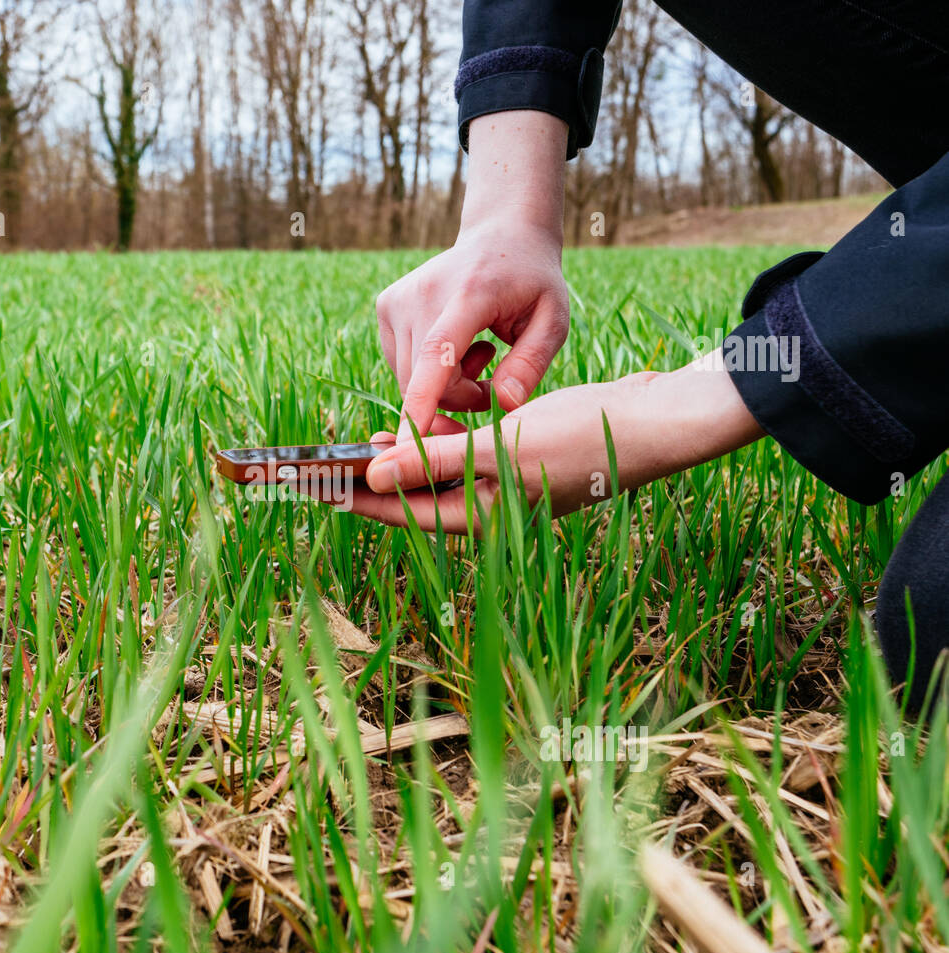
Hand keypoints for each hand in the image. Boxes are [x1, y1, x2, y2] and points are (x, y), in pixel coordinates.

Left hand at [311, 352, 765, 533]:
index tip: (317, 487)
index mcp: (483, 515)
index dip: (357, 500)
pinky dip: (433, 448)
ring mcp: (504, 489)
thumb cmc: (580, 437)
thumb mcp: (500, 448)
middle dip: (370, 486)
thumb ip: (435, 461)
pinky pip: (459, 462)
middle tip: (327, 466)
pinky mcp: (516, 463)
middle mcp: (489, 509)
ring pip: (436, 481)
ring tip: (361, 445)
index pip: (404, 513)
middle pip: (414, 502)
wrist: (650, 423)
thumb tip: (372, 477)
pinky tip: (416, 429)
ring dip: (400, 464)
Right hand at [375, 111, 570, 442]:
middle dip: (460, 400)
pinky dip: (428, 373)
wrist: (501, 235)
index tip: (411, 440)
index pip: (436, 352)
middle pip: (425, 381)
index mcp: (469, 293)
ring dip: (446, 388)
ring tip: (481, 356)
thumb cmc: (532, 282)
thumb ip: (532, 364)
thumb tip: (506, 406)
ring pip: (409, 381)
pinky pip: (401, 367)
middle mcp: (422, 293)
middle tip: (498, 382)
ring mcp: (398, 299)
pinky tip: (458, 347)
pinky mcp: (385, 308)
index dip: (424, 399)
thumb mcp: (553, 320)